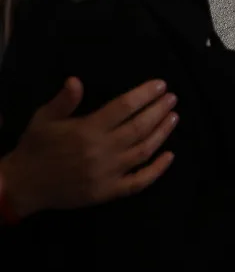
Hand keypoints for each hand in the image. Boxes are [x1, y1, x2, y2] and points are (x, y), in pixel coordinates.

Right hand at [0, 78, 177, 218]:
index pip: (124, 107)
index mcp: (87, 130)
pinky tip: (170, 156)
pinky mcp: (108, 192)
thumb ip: (64, 100)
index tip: (161, 85)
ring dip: (162, 133)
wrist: (22, 186)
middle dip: (159, 110)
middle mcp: (101, 150)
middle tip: (172, 98)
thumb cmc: (36, 148)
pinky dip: (157, 170)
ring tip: (174, 117)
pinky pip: (139, 182)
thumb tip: (76, 80)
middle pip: (140, 127)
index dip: (145, 94)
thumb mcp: (44, 119)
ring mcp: (107, 173)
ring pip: (144, 151)